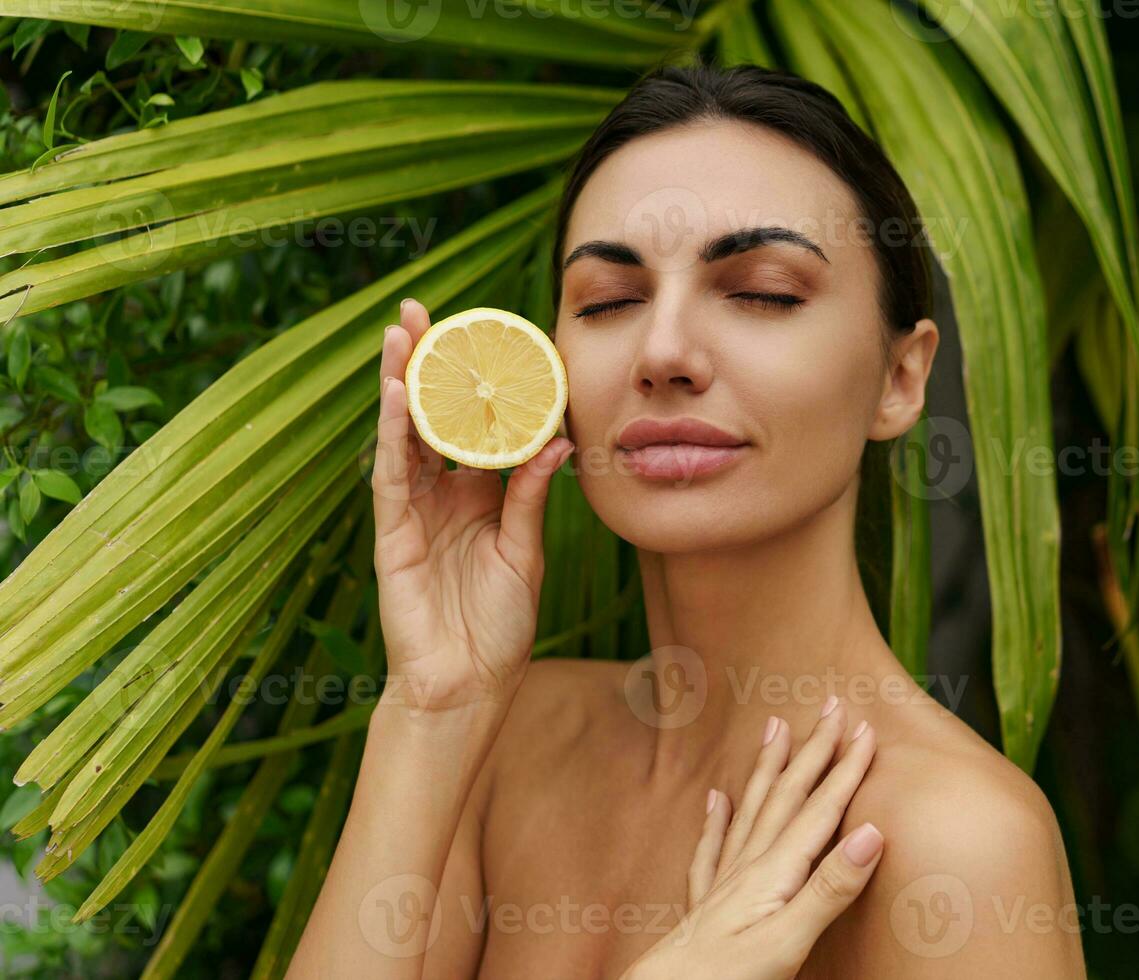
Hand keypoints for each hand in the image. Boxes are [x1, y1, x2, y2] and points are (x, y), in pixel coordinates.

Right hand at [372, 297, 572, 713]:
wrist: (467, 685)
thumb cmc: (500, 627)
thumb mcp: (525, 553)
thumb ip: (529, 496)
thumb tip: (557, 438)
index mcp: (480, 498)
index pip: (474, 427)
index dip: (473, 385)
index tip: (479, 336)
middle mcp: (443, 496)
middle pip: (430, 417)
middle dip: (424, 365)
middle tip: (419, 312)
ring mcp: (414, 512)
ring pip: (403, 435)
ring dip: (399, 384)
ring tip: (398, 334)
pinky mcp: (393, 533)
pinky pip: (391, 474)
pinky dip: (390, 433)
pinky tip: (392, 394)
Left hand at [624, 701, 882, 979]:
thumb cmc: (728, 979)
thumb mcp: (789, 940)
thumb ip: (829, 888)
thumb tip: (871, 833)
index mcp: (774, 873)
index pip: (818, 810)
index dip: (844, 769)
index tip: (864, 728)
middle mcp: (748, 868)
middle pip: (787, 797)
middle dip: (813, 751)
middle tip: (830, 707)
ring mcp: (724, 885)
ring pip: (751, 811)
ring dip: (768, 769)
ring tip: (774, 729)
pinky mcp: (707, 908)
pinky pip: (713, 850)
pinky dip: (717, 820)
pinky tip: (715, 800)